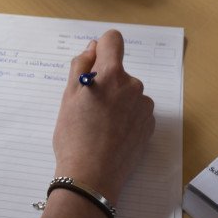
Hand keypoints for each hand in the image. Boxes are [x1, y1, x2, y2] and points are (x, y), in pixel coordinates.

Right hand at [51, 30, 154, 204]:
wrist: (91, 177)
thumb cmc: (74, 137)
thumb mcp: (68, 97)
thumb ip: (81, 66)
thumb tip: (92, 49)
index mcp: (111, 74)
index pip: (113, 40)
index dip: (101, 48)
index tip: (93, 63)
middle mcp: (133, 85)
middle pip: (118, 71)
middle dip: (105, 81)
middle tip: (88, 107)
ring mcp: (144, 107)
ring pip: (128, 92)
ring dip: (116, 100)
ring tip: (99, 124)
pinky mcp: (149, 125)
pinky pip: (136, 111)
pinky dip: (126, 117)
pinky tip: (112, 134)